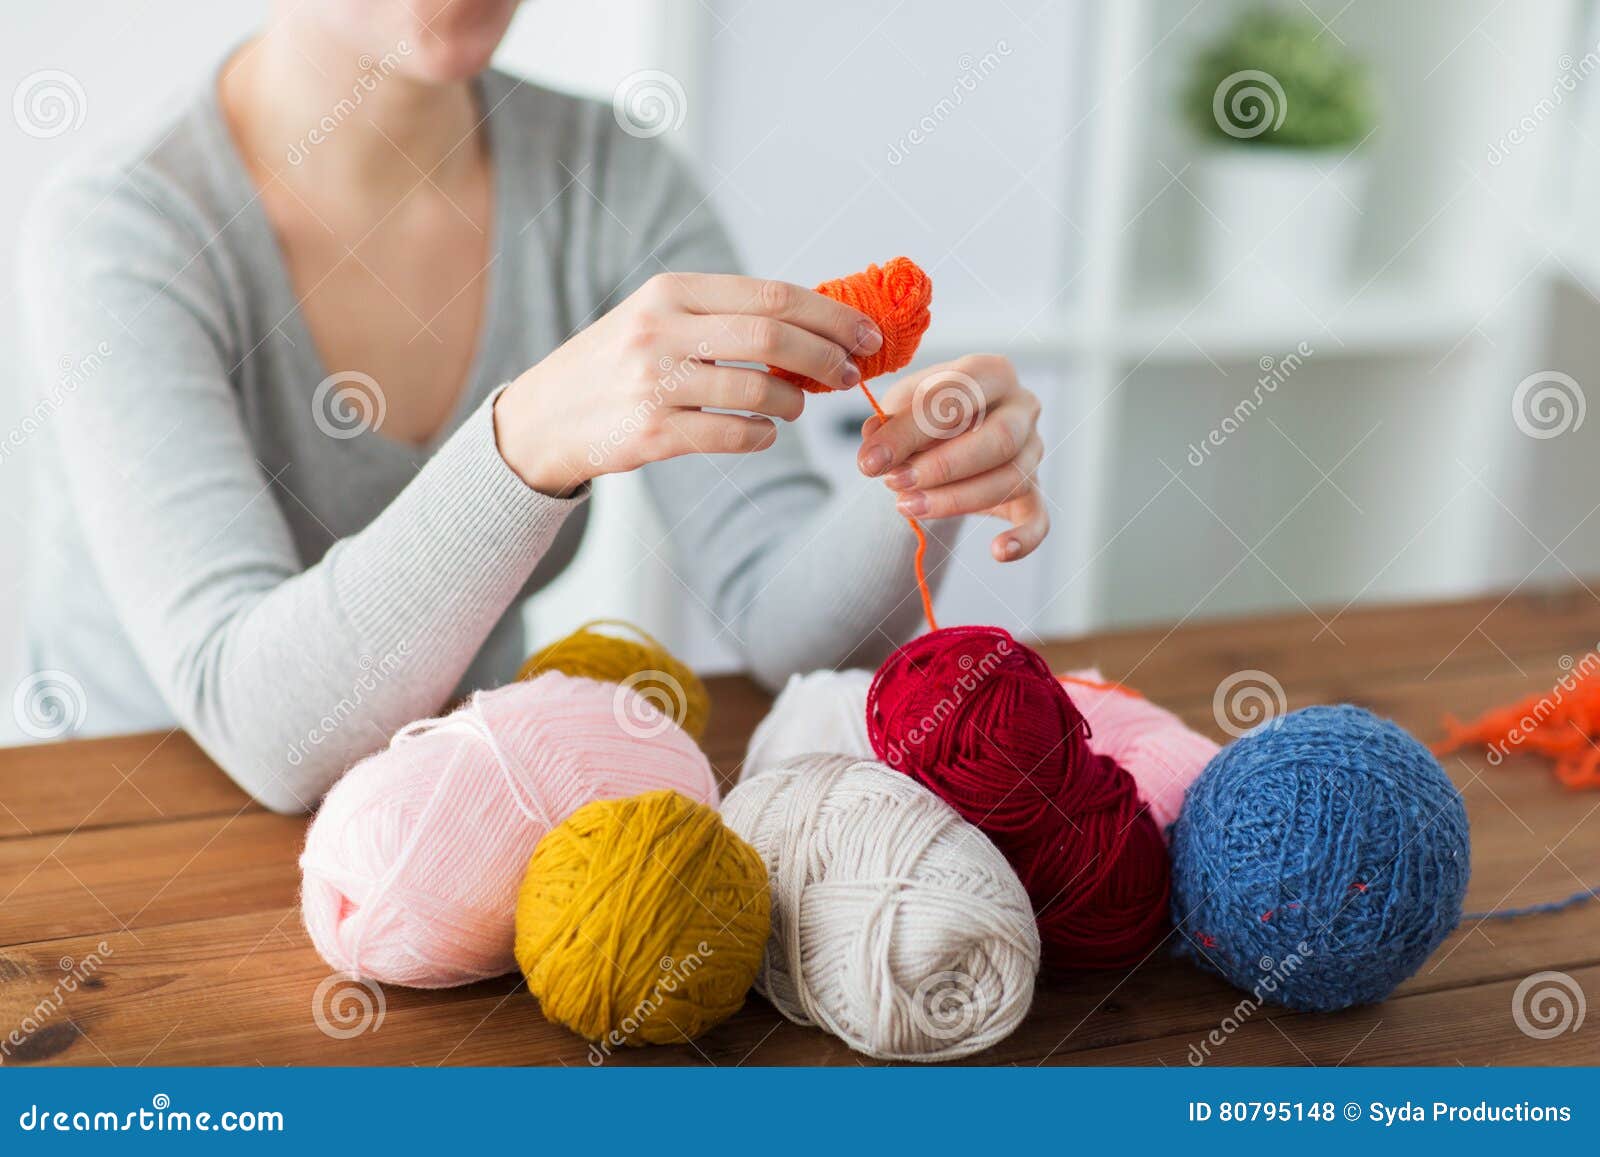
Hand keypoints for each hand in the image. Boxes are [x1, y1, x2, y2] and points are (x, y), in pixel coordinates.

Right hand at [493, 273, 882, 495]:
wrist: (542, 418)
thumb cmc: (616, 365)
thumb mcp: (658, 318)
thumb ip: (724, 315)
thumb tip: (816, 322)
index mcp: (670, 291)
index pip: (771, 295)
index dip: (829, 316)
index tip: (864, 334)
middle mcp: (660, 330)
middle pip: (772, 337)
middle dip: (825, 357)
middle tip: (849, 374)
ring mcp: (654, 383)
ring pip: (757, 391)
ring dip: (794, 403)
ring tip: (796, 406)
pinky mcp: (651, 434)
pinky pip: (733, 435)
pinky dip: (761, 435)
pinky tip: (762, 432)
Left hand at [857, 354, 1048, 561]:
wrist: (947, 435)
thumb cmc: (926, 415)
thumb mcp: (901, 407)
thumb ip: (888, 422)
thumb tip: (874, 443)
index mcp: (991, 373)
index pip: (959, 395)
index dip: (913, 430)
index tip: (872, 460)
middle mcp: (1022, 407)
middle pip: (998, 439)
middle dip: (942, 467)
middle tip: (894, 483)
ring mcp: (1033, 451)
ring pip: (1010, 480)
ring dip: (956, 500)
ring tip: (908, 507)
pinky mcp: (1034, 493)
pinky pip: (1039, 520)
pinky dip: (1023, 539)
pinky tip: (998, 551)